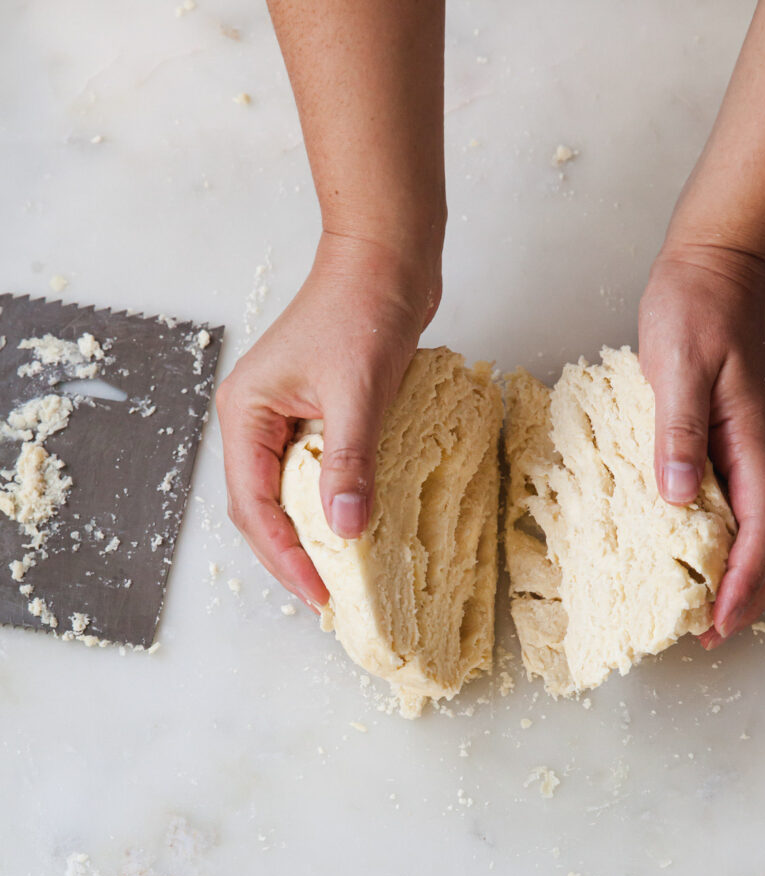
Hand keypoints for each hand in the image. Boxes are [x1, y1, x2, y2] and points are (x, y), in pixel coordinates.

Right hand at [216, 231, 440, 608]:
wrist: (387, 259)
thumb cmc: (363, 309)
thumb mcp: (358, 393)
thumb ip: (349, 462)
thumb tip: (346, 530)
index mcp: (246, 413)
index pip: (254, 505)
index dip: (284, 557)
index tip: (319, 594)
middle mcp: (255, 420)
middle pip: (262, 507)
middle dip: (292, 555)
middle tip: (328, 596)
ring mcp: (284, 417)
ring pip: (287, 494)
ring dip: (310, 533)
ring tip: (341, 573)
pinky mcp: (316, 414)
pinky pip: (314, 473)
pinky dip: (331, 503)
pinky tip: (356, 525)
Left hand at [639, 245, 764, 649]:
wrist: (710, 268)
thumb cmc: (693, 310)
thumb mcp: (676, 368)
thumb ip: (678, 433)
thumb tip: (676, 498)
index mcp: (749, 437)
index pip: (762, 526)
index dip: (744, 580)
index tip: (719, 622)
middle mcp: (758, 447)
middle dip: (752, 590)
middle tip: (714, 632)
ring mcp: (750, 443)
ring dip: (746, 571)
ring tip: (712, 606)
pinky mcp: (733, 435)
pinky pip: (746, 500)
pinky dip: (733, 537)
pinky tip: (703, 548)